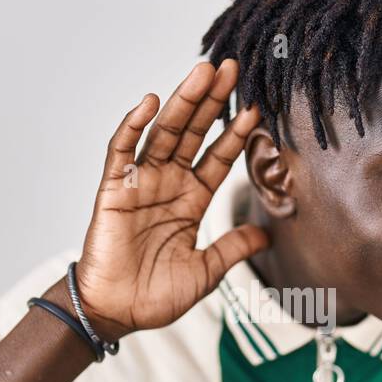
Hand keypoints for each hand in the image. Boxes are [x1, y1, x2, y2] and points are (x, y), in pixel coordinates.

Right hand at [71, 60, 268, 342]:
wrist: (116, 313)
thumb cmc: (155, 296)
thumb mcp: (207, 271)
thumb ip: (233, 248)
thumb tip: (268, 235)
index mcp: (191, 201)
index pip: (218, 158)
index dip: (235, 134)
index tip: (256, 109)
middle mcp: (168, 184)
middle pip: (194, 133)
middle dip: (212, 101)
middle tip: (231, 69)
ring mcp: (140, 183)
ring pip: (164, 133)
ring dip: (182, 102)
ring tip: (202, 73)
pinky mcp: (113, 189)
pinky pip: (122, 150)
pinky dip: (133, 125)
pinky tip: (150, 102)